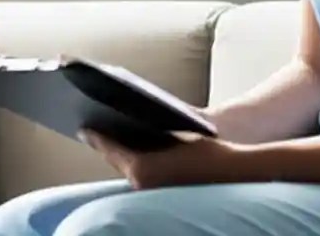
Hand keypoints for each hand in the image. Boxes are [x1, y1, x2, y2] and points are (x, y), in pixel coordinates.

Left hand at [79, 129, 241, 189]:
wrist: (237, 175)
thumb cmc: (209, 150)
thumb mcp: (176, 133)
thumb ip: (150, 128)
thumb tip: (126, 119)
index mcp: (141, 169)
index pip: (109, 149)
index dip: (95, 136)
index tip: (83, 127)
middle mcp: (141, 186)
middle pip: (116, 161)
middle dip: (106, 145)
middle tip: (91, 130)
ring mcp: (150, 195)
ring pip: (128, 171)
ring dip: (120, 157)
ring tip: (109, 140)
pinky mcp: (160, 200)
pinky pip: (141, 179)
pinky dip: (134, 166)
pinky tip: (133, 156)